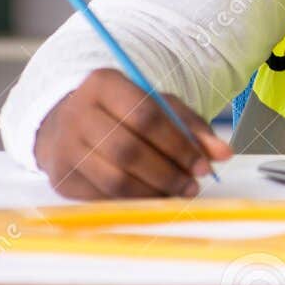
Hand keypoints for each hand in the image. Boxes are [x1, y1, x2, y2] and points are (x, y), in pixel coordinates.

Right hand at [33, 68, 232, 199]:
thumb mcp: (159, 105)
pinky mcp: (61, 177)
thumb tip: (223, 153)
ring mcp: (63, 147)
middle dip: (168, 172)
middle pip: (128, 150)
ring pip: (115, 179)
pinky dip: (135, 200)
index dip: (179, 144)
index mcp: (103, 84)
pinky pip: (104, 196)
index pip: (146, 116)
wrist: (71, 123)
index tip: (205, 165)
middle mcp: (76, 113)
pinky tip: (155, 197)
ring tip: (179, 193)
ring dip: (154, 192)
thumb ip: (191, 126)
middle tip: (194, 185)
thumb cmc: (124, 111)